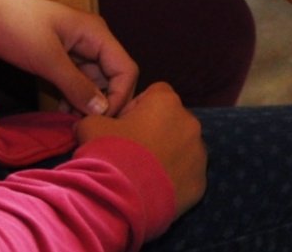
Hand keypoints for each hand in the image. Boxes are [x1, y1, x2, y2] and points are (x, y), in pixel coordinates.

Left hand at [0, 0, 138, 116]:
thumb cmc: (14, 27)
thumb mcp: (47, 59)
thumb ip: (77, 85)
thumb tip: (103, 111)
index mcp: (96, 33)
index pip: (125, 69)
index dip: (119, 96)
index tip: (101, 121)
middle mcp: (90, 40)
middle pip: (111, 77)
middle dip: (102, 102)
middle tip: (83, 126)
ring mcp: (71, 49)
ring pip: (91, 81)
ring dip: (85, 102)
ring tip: (70, 122)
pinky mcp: (54, 58)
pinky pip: (73, 81)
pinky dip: (70, 97)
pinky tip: (60, 111)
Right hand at [75, 83, 207, 217]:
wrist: (119, 198)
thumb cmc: (108, 153)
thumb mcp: (91, 126)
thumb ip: (96, 117)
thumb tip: (92, 121)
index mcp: (167, 102)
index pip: (155, 94)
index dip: (137, 108)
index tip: (123, 126)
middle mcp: (190, 123)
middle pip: (173, 121)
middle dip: (156, 132)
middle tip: (132, 152)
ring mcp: (198, 153)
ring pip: (184, 148)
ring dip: (168, 155)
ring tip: (143, 173)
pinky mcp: (201, 182)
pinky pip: (188, 175)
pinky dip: (175, 180)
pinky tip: (154, 189)